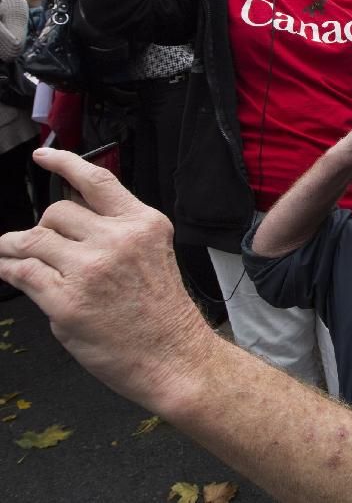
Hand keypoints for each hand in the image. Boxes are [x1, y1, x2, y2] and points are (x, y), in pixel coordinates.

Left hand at [0, 149, 214, 408]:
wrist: (174, 356)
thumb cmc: (162, 313)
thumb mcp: (151, 255)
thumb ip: (114, 232)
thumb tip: (64, 221)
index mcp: (143, 224)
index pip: (97, 180)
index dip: (64, 162)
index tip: (43, 156)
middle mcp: (118, 239)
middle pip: (56, 211)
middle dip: (43, 229)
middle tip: (41, 247)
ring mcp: (91, 269)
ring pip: (32, 239)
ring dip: (18, 249)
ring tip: (17, 258)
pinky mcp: (67, 300)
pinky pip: (21, 272)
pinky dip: (10, 270)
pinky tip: (10, 272)